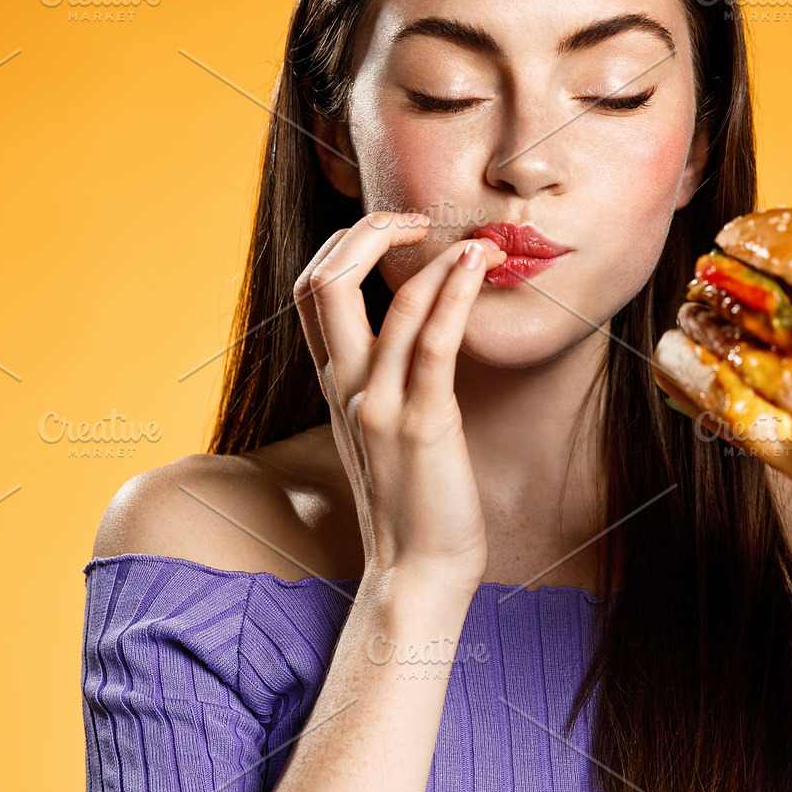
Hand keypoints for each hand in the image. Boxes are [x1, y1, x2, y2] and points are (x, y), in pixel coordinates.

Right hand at [292, 213, 506, 603]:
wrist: (417, 572)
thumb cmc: (412, 500)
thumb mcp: (381, 427)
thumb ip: (383, 377)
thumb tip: (415, 327)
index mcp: (335, 384)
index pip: (311, 288)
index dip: (346, 243)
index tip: (395, 231)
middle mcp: (348, 388)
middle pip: (327, 280)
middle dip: (371, 231)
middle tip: (420, 220)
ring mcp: (382, 406)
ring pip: (391, 303)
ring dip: (438, 256)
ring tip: (478, 239)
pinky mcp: (424, 425)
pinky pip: (434, 344)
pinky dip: (456, 293)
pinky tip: (479, 267)